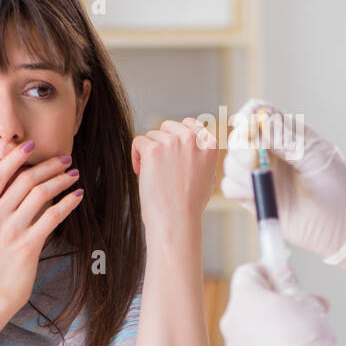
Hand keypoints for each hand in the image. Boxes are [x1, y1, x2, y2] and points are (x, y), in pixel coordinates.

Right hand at [0, 142, 83, 316]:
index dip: (15, 157)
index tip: (32, 145)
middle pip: (24, 181)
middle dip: (47, 165)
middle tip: (64, 158)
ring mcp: (11, 232)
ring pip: (40, 195)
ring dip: (60, 181)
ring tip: (74, 174)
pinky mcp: (28, 246)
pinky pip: (52, 217)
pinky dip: (67, 204)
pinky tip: (78, 196)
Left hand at [131, 117, 219, 234]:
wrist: (177, 221)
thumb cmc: (190, 205)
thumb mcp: (208, 176)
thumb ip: (202, 156)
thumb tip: (196, 142)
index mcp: (209, 144)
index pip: (189, 124)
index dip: (176, 137)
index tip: (170, 153)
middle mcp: (192, 139)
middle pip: (168, 127)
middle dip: (161, 143)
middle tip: (160, 165)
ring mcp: (172, 143)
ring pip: (152, 136)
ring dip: (149, 152)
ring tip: (153, 174)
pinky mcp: (153, 150)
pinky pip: (138, 141)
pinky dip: (136, 156)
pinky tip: (141, 171)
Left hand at [219, 261, 338, 345]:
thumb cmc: (303, 338)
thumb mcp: (303, 301)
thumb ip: (289, 283)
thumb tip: (282, 273)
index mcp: (243, 298)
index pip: (247, 272)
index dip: (268, 272)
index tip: (286, 280)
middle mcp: (231, 322)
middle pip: (253, 303)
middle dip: (280, 303)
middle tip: (307, 307)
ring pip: (256, 329)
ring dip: (278, 327)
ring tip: (308, 335)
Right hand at [220, 97, 345, 268]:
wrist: (345, 226)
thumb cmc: (339, 186)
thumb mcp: (317, 158)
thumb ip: (287, 141)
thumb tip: (262, 121)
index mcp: (287, 133)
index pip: (257, 113)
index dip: (247, 116)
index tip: (247, 125)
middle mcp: (270, 152)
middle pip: (238, 138)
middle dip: (241, 147)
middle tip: (254, 159)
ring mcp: (261, 175)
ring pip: (231, 163)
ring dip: (240, 170)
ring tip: (264, 181)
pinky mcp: (255, 198)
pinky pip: (230, 187)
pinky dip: (238, 189)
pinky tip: (259, 195)